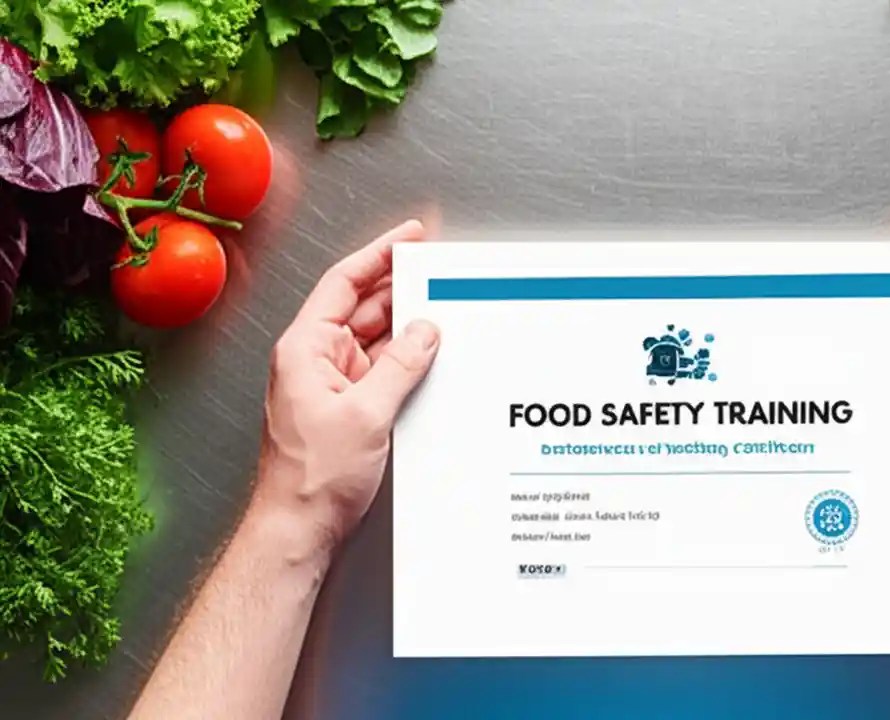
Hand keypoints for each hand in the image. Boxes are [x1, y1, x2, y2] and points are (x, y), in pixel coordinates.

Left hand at [252, 219, 439, 550]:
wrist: (298, 531)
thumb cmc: (310, 480)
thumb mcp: (367, 414)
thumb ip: (401, 366)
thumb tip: (425, 331)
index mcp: (304, 349)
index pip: (343, 283)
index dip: (378, 255)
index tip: (409, 237)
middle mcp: (314, 361)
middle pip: (362, 308)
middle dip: (401, 290)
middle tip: (439, 273)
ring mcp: (332, 385)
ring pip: (376, 340)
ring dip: (408, 328)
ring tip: (445, 312)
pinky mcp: (348, 409)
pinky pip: (382, 371)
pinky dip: (407, 362)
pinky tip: (431, 358)